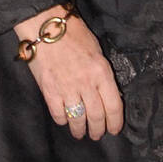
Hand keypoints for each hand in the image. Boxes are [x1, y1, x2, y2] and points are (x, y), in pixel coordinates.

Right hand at [14, 5, 123, 140]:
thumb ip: (101, 72)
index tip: (114, 129)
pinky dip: (63, 120)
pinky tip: (65, 120)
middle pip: (96, 116)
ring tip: (80, 133)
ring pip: (78, 119)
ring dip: (80, 130)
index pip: (114, 105)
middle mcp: (87, 83)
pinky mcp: (50, 91)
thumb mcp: (96, 50)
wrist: (46, 26)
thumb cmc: (73, 33)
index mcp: (102, 72)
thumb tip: (105, 91)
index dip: (115, 122)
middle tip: (96, 135)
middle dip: (98, 130)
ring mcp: (68, 89)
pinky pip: (59, 114)